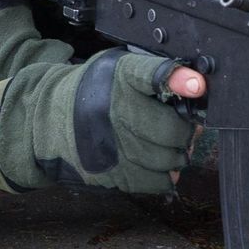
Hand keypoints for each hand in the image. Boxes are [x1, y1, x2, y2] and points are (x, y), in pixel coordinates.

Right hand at [19, 49, 210, 193]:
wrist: (49, 119)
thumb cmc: (95, 90)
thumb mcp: (118, 67)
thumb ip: (154, 74)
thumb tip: (196, 91)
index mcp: (118, 77)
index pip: (150, 75)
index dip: (177, 79)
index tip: (198, 86)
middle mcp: (113, 111)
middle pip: (167, 128)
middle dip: (185, 132)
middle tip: (189, 130)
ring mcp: (110, 146)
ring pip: (163, 158)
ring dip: (177, 155)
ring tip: (176, 148)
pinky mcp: (108, 172)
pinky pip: (151, 181)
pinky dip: (165, 176)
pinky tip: (165, 167)